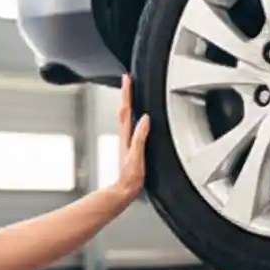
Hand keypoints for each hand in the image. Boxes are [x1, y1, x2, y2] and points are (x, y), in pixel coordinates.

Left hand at [113, 75, 150, 200]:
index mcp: (126, 136)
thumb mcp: (137, 157)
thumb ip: (140, 138)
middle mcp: (125, 136)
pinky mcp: (130, 146)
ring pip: (126, 116)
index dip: (127, 93)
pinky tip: (137, 117)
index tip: (127, 78)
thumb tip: (145, 119)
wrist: (124, 191)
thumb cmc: (130, 177)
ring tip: (131, 92)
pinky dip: (132, 116)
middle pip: (125, 109)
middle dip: (126, 93)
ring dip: (128, 102)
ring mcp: (126, 141)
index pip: (126, 109)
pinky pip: (131, 125)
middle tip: (128, 80)